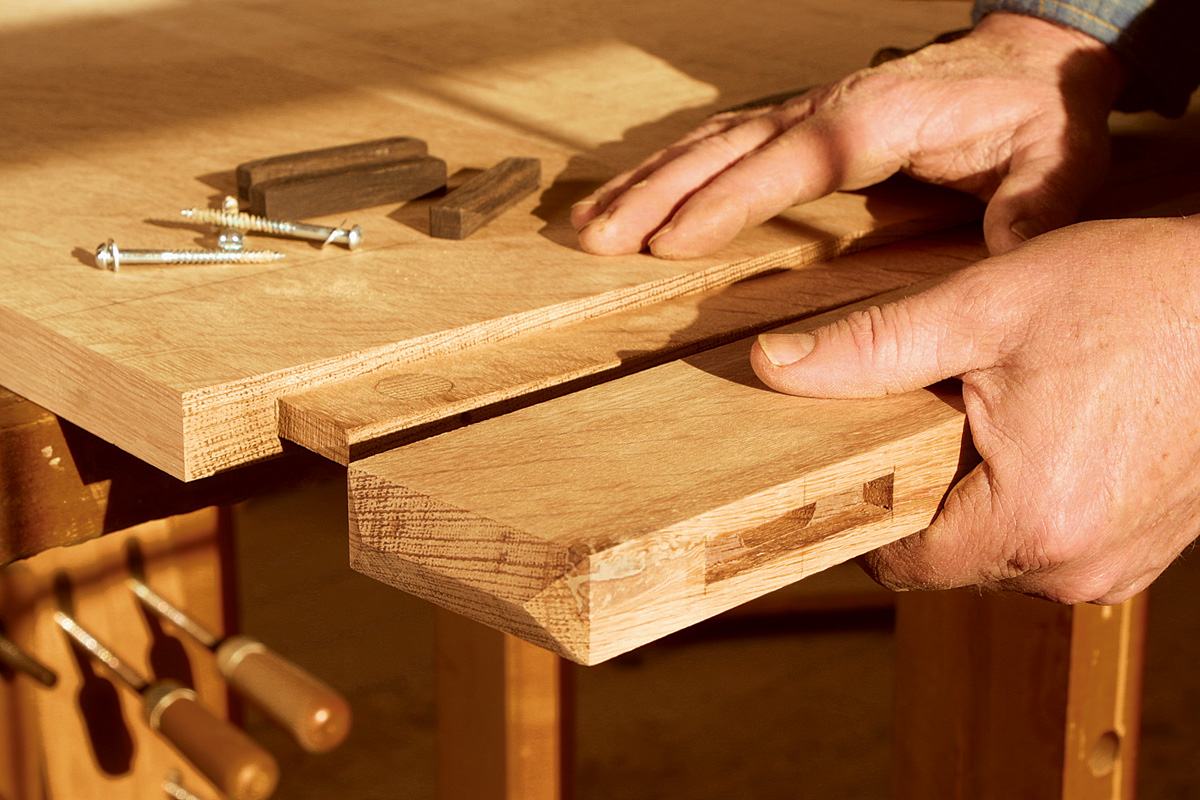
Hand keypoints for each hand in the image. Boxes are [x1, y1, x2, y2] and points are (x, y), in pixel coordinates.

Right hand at [573, 12, 1125, 258]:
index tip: (671, 241)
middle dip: (656, 195)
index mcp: (879, 118)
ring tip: (587, 225)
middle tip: (597, 241)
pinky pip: (720, 143)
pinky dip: (668, 169)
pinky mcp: (796, 122)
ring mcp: (804, 110)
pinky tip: (630, 197)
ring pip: (708, 143)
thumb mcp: (1054, 161)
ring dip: (645, 183)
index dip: (727, 200)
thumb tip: (1006, 259)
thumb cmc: (1036, 113)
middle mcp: (826, 107)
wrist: (1030, 60)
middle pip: (725, 149)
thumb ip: (1031, 209)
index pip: (789, 161)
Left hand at [751, 216, 1199, 603]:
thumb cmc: (1136, 294)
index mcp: (1030, 523)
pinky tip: (1042, 432)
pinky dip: (1027, 498)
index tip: (845, 458)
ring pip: (996, 551)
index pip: (898, 560)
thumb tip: (770, 364)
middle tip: (931, 412)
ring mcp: (1117, 569)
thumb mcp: (985, 308)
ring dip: (976, 496)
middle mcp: (1077, 570)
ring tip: (994, 415)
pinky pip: (1049, 543)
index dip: (860, 511)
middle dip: (921, 492)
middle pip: (946, 557)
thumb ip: (870, 347)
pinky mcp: (1143, 553)